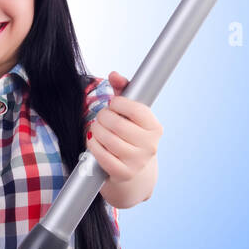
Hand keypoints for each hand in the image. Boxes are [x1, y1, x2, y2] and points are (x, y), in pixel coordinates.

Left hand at [88, 71, 162, 186]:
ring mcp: (137, 161)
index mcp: (155, 128)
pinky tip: (94, 141)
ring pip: (107, 139)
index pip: (136, 109)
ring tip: (96, 129)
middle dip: (103, 117)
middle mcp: (150, 145)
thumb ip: (123, 90)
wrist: (132, 169)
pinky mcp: (123, 173)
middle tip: (101, 117)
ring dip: (96, 131)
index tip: (112, 104)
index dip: (118, 103)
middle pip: (117, 124)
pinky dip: (93, 146)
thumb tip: (114, 75)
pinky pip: (101, 156)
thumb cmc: (129, 134)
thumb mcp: (129, 113)